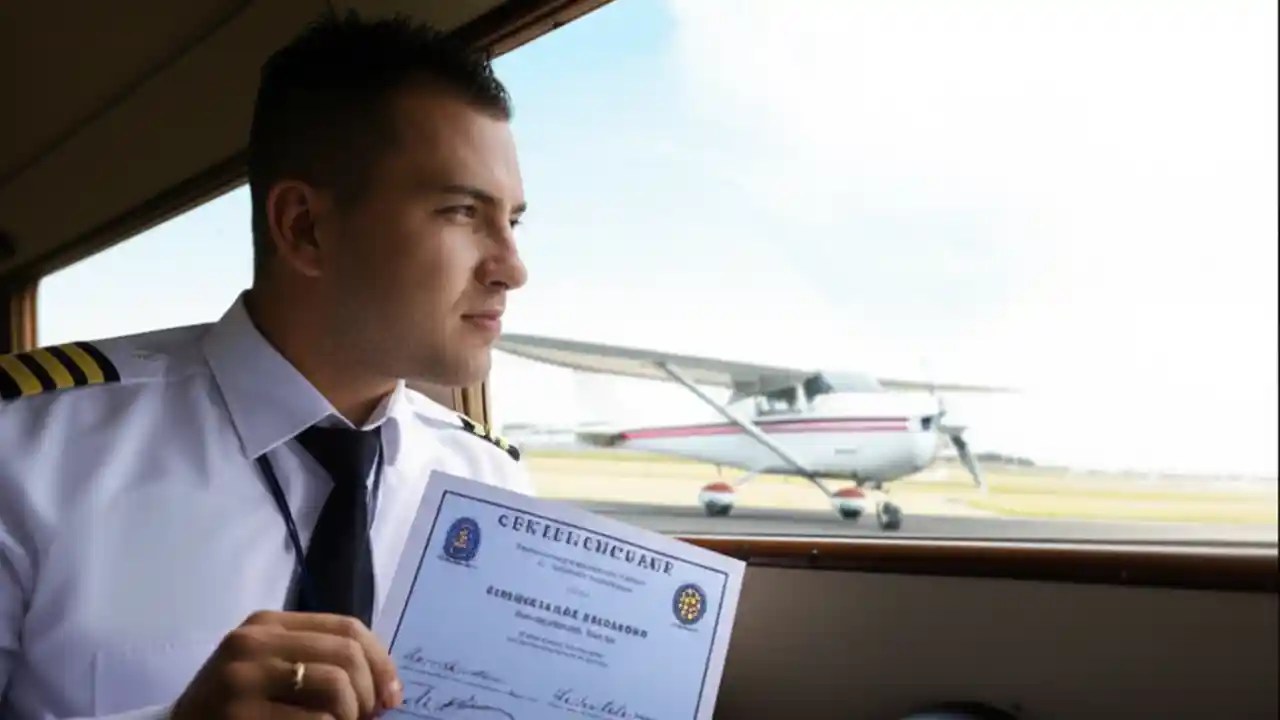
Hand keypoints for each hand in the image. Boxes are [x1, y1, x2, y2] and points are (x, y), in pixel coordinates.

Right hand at [171, 610, 404, 719]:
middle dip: (368, 693)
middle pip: (346, 655)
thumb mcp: (271, 669)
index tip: (391, 696)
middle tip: (367, 719)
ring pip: (334, 687)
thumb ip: (320, 662)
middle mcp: (252, 642)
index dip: (381, 662)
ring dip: (350, 717)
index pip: (348, 627)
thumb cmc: (232, 707)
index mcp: (267, 623)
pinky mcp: (239, 715)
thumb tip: (387, 688)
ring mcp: (242, 679)